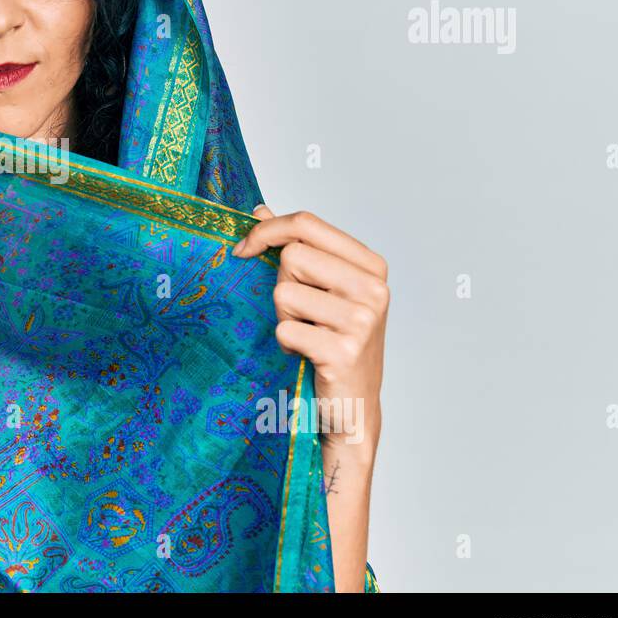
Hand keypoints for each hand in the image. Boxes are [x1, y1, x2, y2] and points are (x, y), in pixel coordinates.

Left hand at [231, 205, 386, 452]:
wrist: (354, 406)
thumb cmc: (335, 342)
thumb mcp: (323, 290)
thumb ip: (296, 247)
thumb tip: (260, 211)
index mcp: (371, 264)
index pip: (307, 223)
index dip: (267, 231)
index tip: (243, 248)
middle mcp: (373, 288)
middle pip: (292, 257)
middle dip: (281, 285)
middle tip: (299, 312)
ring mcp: (362, 320)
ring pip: (284, 293)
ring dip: (283, 317)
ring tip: (305, 335)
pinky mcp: (343, 351)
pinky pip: (284, 329)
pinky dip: (285, 343)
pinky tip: (305, 354)